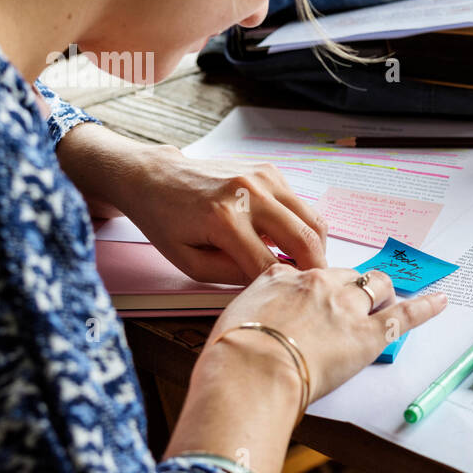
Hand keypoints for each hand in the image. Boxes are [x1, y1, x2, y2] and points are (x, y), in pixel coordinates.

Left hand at [57, 126, 327, 283]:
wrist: (156, 177)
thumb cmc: (167, 222)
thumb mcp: (189, 263)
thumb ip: (231, 276)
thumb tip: (269, 282)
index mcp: (224, 219)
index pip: (270, 265)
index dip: (283, 288)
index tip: (290, 301)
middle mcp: (250, 192)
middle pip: (304, 239)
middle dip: (315, 269)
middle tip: (316, 288)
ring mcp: (264, 177)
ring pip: (313, 219)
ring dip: (316, 247)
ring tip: (305, 265)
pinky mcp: (270, 170)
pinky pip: (301, 205)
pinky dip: (301, 226)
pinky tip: (286, 238)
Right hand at [169, 266, 446, 472]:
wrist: (251, 370)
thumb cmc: (233, 354)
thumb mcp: (231, 319)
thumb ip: (249, 310)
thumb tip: (252, 316)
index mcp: (283, 279)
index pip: (303, 273)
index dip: (310, 286)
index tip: (311, 296)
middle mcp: (318, 284)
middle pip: (344, 276)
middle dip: (350, 286)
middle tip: (351, 302)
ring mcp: (346, 307)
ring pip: (375, 287)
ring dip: (383, 291)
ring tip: (392, 295)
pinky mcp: (369, 334)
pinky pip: (405, 315)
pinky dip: (426, 307)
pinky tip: (442, 300)